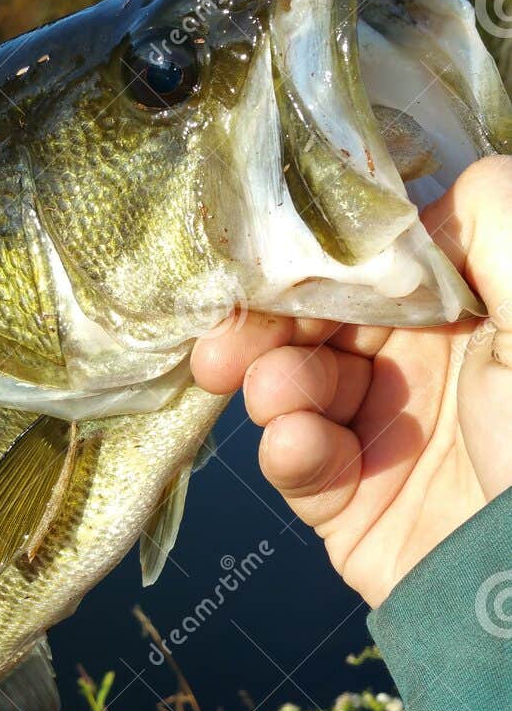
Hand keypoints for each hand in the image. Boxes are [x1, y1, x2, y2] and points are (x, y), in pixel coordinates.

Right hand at [191, 156, 511, 609]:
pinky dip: (289, 450)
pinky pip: (300, 466)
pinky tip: (301, 446)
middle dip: (266, 323)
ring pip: (296, 388)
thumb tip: (416, 201)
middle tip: (224, 338)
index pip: (368, 264)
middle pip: (316, 322)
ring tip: (276, 395)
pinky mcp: (355, 509)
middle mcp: (425, 366)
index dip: (313, 259)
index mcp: (469, 310)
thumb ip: (492, 219)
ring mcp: (386, 438)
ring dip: (275, 383)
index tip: (263, 260)